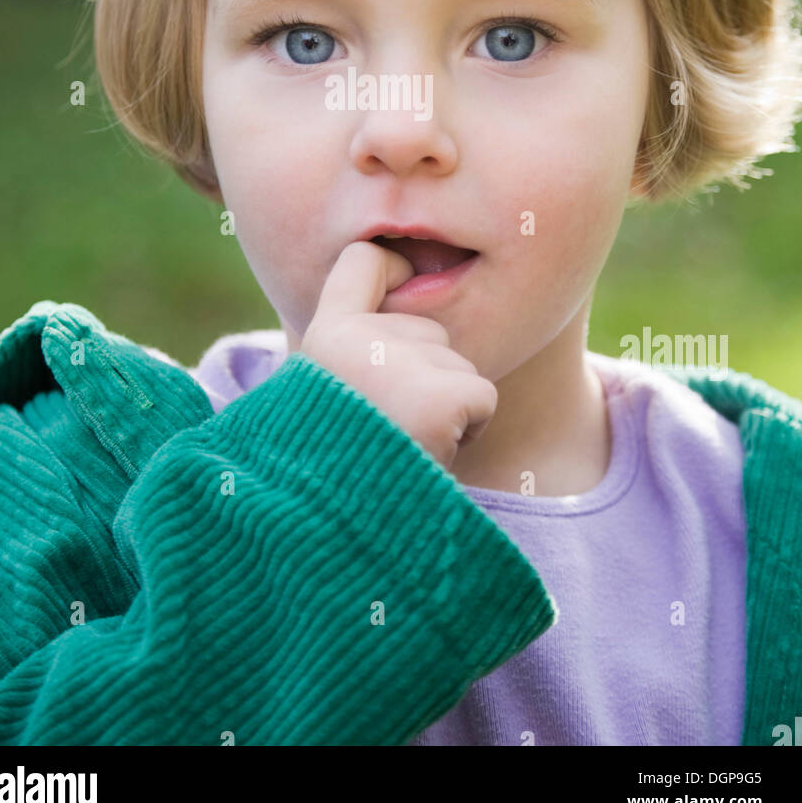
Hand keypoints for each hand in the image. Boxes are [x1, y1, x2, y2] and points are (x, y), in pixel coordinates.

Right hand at [300, 241, 496, 470]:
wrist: (328, 540)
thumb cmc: (333, 473)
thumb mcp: (321, 401)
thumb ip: (352, 358)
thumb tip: (395, 296)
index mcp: (320, 340)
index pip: (362, 262)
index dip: (391, 266)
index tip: (400, 275)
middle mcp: (356, 340)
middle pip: (429, 330)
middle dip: (427, 376)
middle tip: (389, 430)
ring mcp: (399, 366)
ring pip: (458, 366)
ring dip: (446, 409)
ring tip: (404, 448)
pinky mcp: (441, 400)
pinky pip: (481, 397)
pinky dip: (469, 428)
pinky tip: (431, 456)